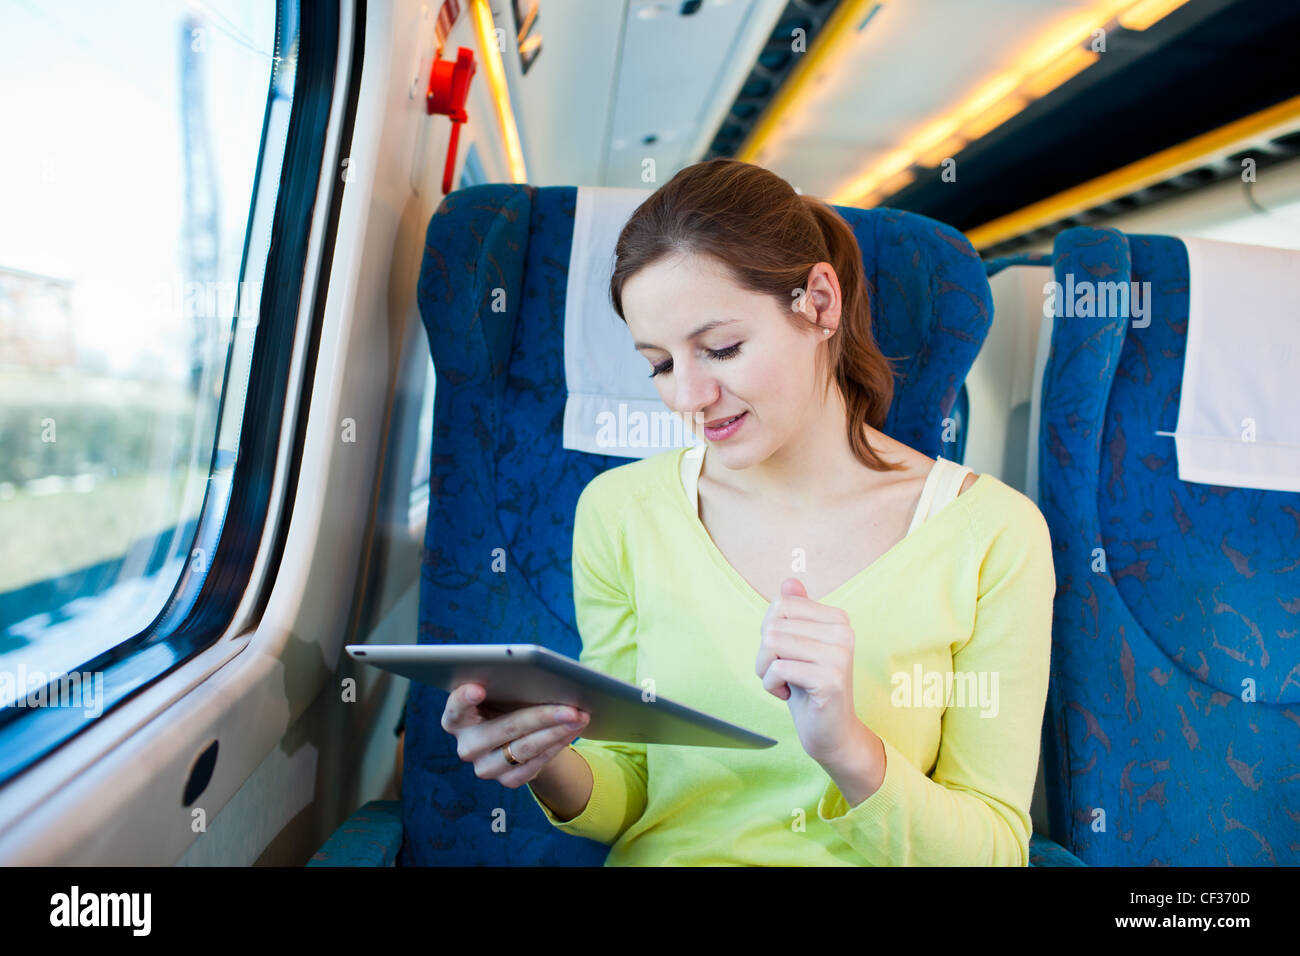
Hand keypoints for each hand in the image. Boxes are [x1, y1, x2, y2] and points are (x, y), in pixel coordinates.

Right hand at [441, 682, 588, 788]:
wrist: (517, 735)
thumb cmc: (507, 701)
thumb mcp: (503, 691)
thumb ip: (509, 684)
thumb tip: (545, 677)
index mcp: (457, 719)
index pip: (456, 708)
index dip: (465, 698)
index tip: (479, 688)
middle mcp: (467, 745)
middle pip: (504, 728)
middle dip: (541, 716)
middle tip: (570, 707)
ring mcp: (485, 767)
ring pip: (524, 748)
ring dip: (556, 732)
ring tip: (579, 717)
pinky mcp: (507, 781)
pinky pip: (535, 764)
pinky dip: (557, 745)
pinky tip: (573, 731)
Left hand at [755, 578, 865, 766]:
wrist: (832, 732)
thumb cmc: (809, 687)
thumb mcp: (798, 646)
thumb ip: (796, 613)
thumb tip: (790, 580)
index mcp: (838, 619)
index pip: (780, 604)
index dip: (769, 630)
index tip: (785, 653)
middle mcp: (844, 632)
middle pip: (773, 625)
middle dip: (765, 653)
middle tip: (782, 672)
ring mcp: (839, 655)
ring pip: (772, 644)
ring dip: (766, 670)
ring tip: (785, 683)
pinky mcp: (830, 679)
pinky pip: (777, 669)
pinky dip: (771, 685)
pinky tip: (788, 695)